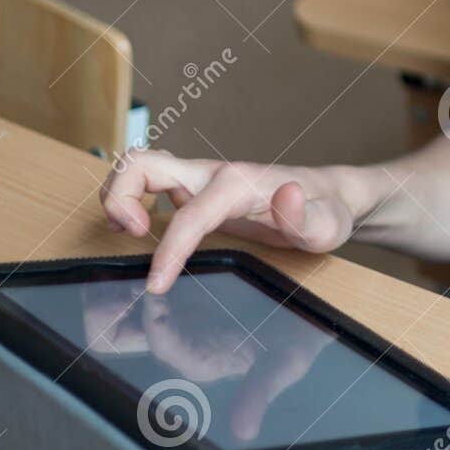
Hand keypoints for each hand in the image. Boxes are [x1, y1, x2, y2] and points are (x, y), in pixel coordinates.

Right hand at [100, 150, 381, 291]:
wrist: (331, 196)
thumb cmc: (327, 211)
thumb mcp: (327, 224)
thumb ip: (307, 217)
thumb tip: (287, 195)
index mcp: (237, 183)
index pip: (189, 214)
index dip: (168, 250)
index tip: (156, 285)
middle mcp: (211, 174)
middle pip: (143, 164)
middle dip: (119, 196)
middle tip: (129, 235)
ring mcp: (199, 180)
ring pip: (139, 169)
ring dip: (118, 195)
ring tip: (128, 233)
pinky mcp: (194, 191)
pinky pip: (148, 185)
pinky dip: (129, 201)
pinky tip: (138, 231)